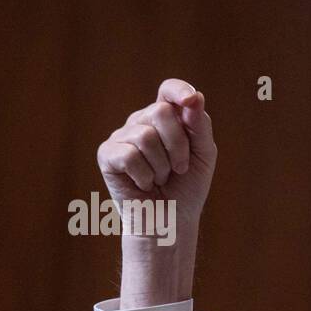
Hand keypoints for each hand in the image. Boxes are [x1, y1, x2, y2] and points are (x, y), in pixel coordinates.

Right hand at [95, 79, 216, 306]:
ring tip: (160, 179)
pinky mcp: (107, 155)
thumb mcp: (203, 155)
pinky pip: (129, 155)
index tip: (191, 100)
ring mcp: (122, 137)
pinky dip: (145, 176)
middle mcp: (141, 122)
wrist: (170, 221)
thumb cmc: (187, 187)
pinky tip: (144, 184)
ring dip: (162, 166)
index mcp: (166, 119)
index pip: (168, 90)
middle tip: (179, 169)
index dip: (178, 90)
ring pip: (145, 135)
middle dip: (179, 146)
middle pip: (161, 113)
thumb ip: (200, 126)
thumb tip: (195, 98)